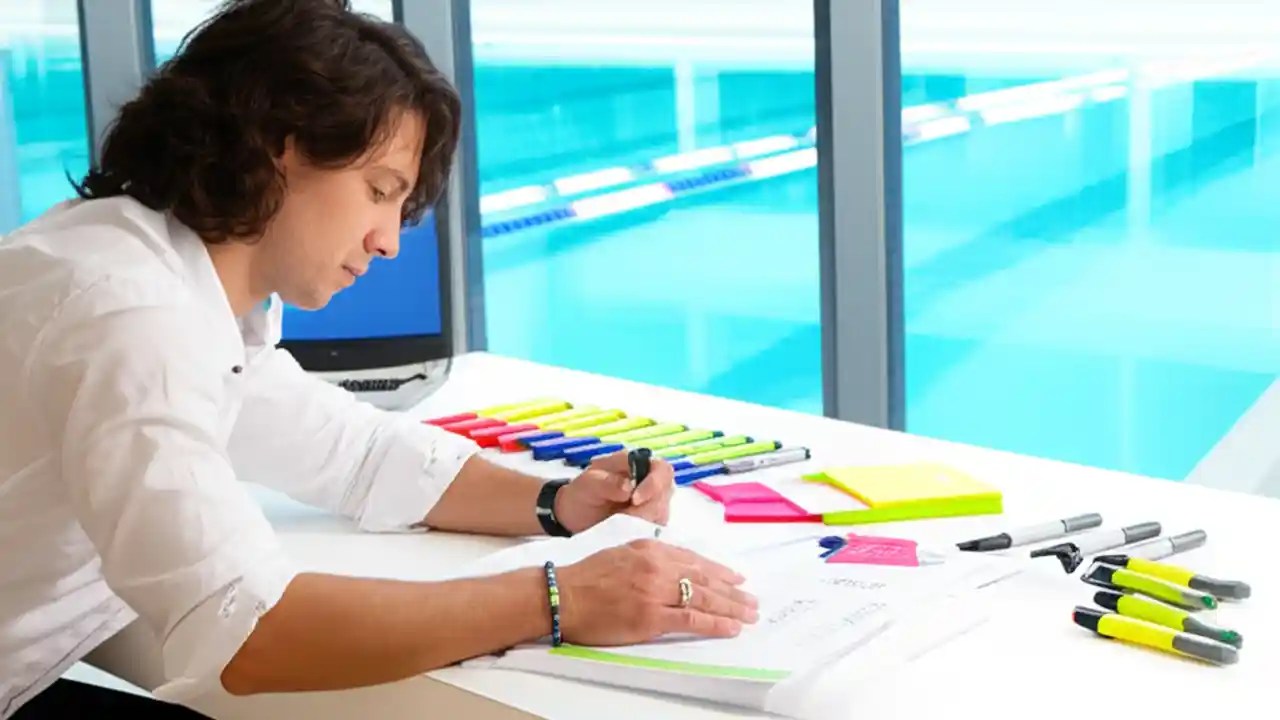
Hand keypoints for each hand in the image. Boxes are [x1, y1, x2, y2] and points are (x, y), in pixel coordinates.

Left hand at [553, 451, 674, 533]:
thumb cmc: (580, 494)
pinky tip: (626, 532)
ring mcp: (652, 502)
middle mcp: (649, 480)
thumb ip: (608, 483)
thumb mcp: (588, 484)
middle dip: (647, 508)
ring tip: (620, 524)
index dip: (654, 484)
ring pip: (663, 512)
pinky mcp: (649, 522)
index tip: (635, 500)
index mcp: (636, 463)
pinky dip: (642, 532)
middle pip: (666, 492)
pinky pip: (656, 528)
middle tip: (624, 517)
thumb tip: (629, 487)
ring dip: (643, 521)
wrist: (573, 516)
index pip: (661, 469)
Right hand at [554, 539, 758, 645]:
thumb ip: (650, 555)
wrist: (562, 595)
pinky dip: (714, 623)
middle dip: (732, 591)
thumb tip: (674, 563)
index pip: (694, 560)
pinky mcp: (651, 616)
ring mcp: (656, 591)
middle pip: (705, 579)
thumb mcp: (622, 552)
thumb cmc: (586, 576)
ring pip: (704, 598)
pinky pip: (691, 619)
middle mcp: (658, 566)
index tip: (735, 578)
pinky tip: (730, 627)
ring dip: (731, 607)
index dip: (718, 570)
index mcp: (651, 548)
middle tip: (752, 600)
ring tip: (749, 614)